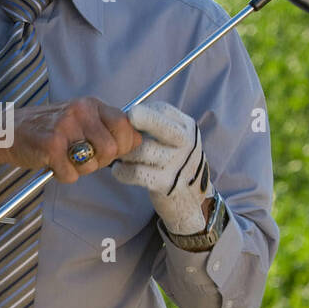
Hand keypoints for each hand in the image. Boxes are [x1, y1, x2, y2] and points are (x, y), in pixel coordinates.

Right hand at [0, 96, 141, 182]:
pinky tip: (51, 163)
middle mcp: (80, 111)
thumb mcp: (79, 118)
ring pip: (92, 164)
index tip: (110, 151)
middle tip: (81, 157)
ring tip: (64, 158)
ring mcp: (65, 127)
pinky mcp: (50, 145)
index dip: (124, 145)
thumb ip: (106, 127)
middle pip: (112, 149)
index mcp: (90, 104)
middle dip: (100, 161)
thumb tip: (139, 140)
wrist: (7, 131)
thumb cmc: (47, 129)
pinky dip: (62, 175)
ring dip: (80, 170)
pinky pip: (71, 174)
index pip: (125, 125)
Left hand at [111, 101, 213, 234]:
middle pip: (159, 125)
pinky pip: (136, 172)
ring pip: (141, 150)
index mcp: (187, 127)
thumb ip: (152, 128)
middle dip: (139, 120)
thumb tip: (119, 117)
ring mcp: (178, 163)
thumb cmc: (172, 162)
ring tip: (119, 156)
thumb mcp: (172, 140)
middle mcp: (186, 143)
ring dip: (124, 153)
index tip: (130, 119)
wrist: (189, 197)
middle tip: (122, 125)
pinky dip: (122, 171)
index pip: (162, 110)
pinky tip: (119, 171)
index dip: (142, 113)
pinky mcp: (167, 183)